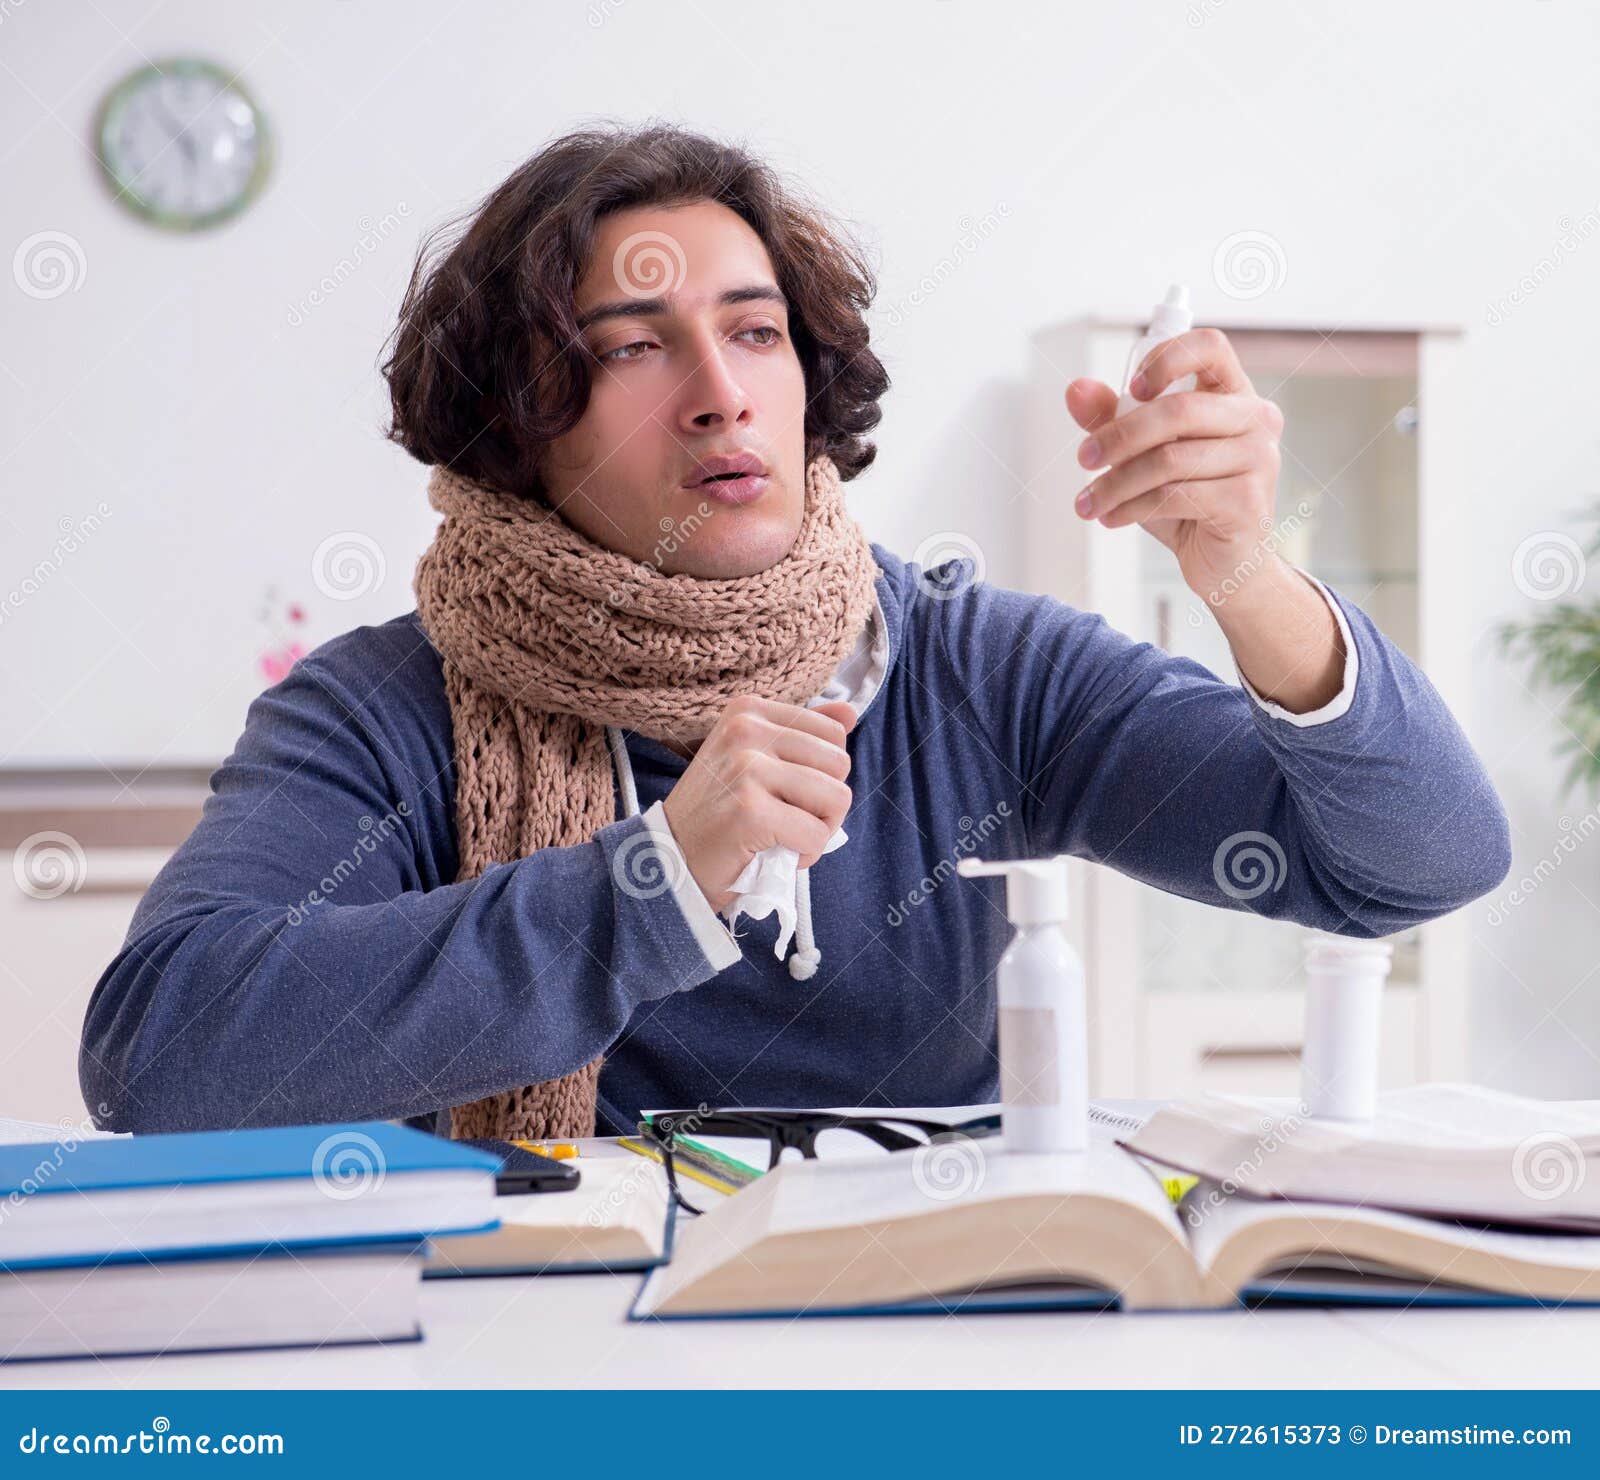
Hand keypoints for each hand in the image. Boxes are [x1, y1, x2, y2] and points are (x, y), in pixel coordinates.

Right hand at [661, 695, 855, 912]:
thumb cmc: (717, 814)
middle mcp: (746, 730)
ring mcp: (747, 768)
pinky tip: (772, 855)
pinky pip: (816, 834)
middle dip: (824, 803)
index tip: (784, 793)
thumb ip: (800, 734)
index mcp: (749, 711)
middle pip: (839, 764)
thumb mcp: (753, 759)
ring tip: (780, 837)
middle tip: (785, 820)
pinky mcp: (750, 810)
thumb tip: (849, 711)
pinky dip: (804, 855)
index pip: (833, 732)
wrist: (667, 861)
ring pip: (836, 798)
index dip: (821, 773)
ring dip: (817, 830)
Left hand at [1066, 327, 1285, 605]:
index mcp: (1234, 394)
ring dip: (1116, 483)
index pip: (1209, 347)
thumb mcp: (1144, 454)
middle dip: (1119, 436)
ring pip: (1169, 459)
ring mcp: (1258, 459)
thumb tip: (1075, 389)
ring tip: (1088, 502)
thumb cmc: (1188, 501)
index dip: (1165, 360)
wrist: (1224, 563)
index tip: (1129, 389)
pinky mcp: (1247, 501)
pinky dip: (1132, 508)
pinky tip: (1112, 518)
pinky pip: (1174, 496)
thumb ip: (1113, 418)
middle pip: (1179, 410)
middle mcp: (1256, 419)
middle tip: (1084, 458)